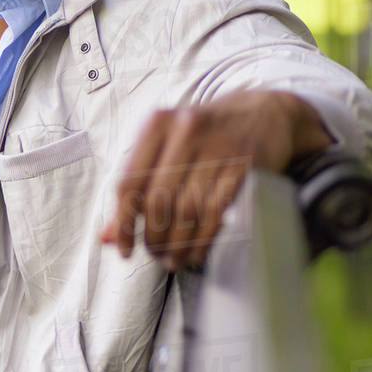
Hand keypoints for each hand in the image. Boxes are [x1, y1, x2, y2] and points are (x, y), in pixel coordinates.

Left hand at [101, 90, 331, 270]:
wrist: (265, 112)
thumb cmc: (206, 134)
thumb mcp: (166, 147)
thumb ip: (135, 187)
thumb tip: (106, 235)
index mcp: (157, 124)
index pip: (128, 182)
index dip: (122, 223)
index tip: (122, 248)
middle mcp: (185, 130)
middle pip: (157, 199)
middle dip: (152, 237)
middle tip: (154, 254)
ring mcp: (217, 146)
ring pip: (186, 210)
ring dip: (176, 244)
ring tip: (172, 259)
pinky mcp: (244, 164)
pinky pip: (216, 212)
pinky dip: (202, 240)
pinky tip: (195, 253)